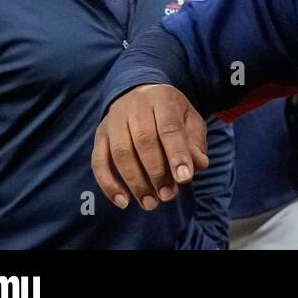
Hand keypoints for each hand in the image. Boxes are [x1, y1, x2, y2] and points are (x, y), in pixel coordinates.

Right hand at [92, 84, 209, 210]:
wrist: (140, 94)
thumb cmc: (171, 115)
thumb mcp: (190, 122)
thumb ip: (195, 143)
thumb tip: (199, 165)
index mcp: (162, 99)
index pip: (169, 128)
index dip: (177, 154)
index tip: (184, 179)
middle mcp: (135, 106)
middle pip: (144, 141)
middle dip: (157, 173)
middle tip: (168, 196)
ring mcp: (114, 120)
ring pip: (121, 153)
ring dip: (135, 183)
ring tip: (150, 203)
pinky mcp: (100, 135)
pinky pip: (99, 162)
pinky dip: (109, 184)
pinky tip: (124, 201)